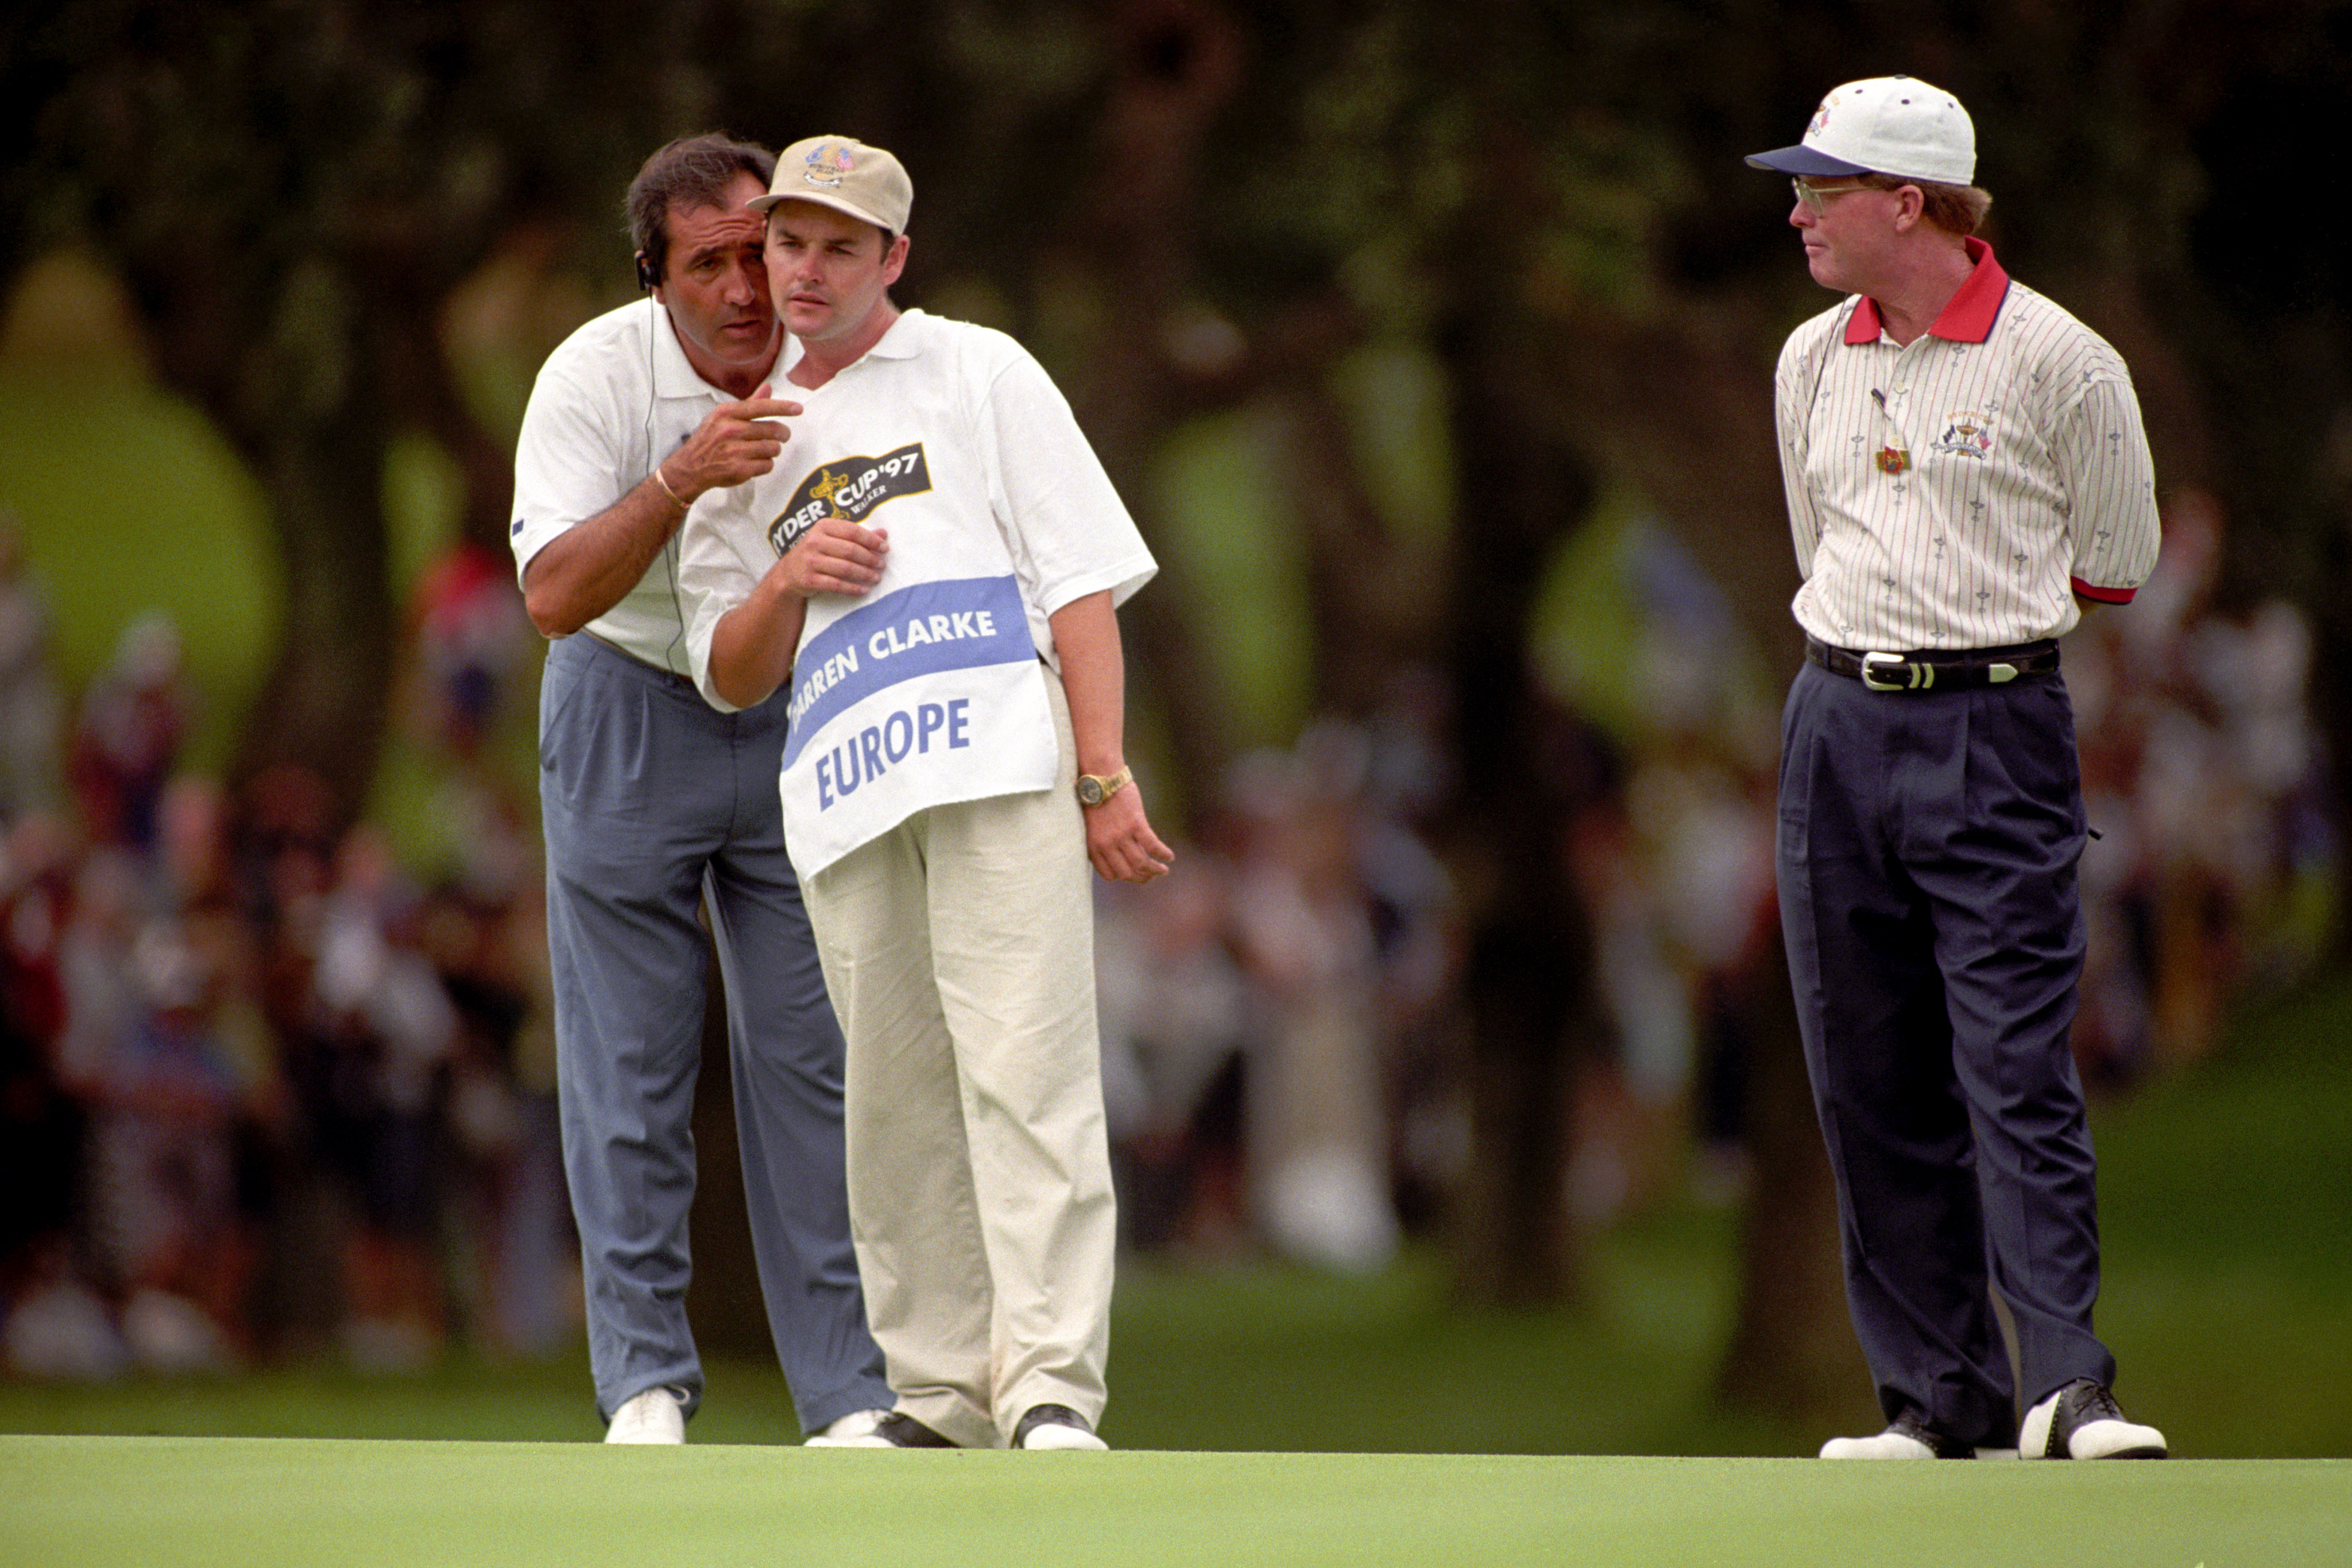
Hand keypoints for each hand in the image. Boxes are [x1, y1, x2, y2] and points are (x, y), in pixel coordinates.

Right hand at [666, 384, 803, 498]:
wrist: (690, 467)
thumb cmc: (710, 439)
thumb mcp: (723, 417)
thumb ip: (748, 404)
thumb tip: (768, 387)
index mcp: (726, 413)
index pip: (761, 407)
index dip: (783, 408)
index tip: (798, 408)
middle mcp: (730, 430)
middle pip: (773, 429)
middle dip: (782, 433)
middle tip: (781, 435)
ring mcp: (735, 451)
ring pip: (773, 448)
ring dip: (772, 450)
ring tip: (761, 450)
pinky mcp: (740, 470)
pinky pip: (768, 465)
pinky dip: (765, 465)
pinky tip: (754, 463)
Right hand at [768, 516, 887, 599]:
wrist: (789, 573)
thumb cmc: (817, 552)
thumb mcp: (832, 538)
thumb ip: (857, 535)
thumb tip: (884, 533)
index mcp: (822, 526)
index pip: (853, 531)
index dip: (872, 540)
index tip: (885, 548)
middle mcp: (815, 541)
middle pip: (850, 550)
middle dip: (870, 559)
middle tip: (882, 565)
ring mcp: (810, 561)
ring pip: (845, 568)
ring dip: (864, 574)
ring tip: (876, 578)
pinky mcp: (809, 580)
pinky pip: (836, 585)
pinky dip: (853, 588)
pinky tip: (864, 590)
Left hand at [1083, 783, 1172, 884]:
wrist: (1100, 778)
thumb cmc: (1096, 799)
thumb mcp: (1092, 827)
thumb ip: (1101, 843)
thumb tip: (1118, 855)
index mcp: (1093, 847)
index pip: (1109, 874)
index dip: (1123, 876)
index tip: (1132, 873)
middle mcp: (1106, 844)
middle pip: (1127, 873)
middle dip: (1141, 878)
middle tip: (1151, 876)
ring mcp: (1121, 835)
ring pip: (1141, 863)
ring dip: (1155, 870)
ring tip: (1163, 870)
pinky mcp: (1136, 823)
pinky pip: (1152, 846)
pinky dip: (1163, 854)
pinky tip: (1169, 856)